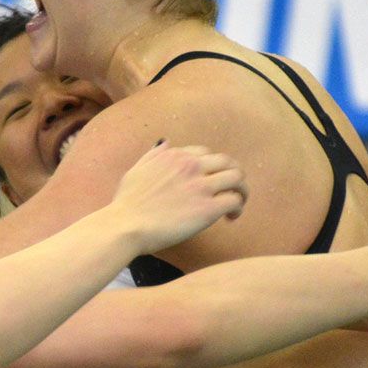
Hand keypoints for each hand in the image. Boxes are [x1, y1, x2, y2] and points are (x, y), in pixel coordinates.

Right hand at [109, 142, 246, 255]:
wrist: (126, 225)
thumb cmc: (127, 202)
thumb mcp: (136, 169)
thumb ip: (153, 155)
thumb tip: (165, 142)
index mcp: (175, 156)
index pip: (205, 153)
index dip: (210, 167)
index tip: (208, 180)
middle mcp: (191, 166)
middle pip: (227, 161)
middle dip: (233, 174)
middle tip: (231, 190)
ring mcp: (201, 186)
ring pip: (237, 178)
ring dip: (241, 190)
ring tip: (237, 204)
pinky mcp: (208, 208)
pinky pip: (234, 200)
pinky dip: (237, 208)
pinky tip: (230, 218)